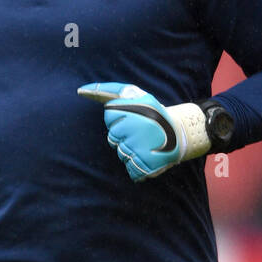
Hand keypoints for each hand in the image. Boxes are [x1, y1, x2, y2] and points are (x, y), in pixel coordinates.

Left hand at [77, 82, 210, 181]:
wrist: (181, 134)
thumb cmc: (153, 113)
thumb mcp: (135, 95)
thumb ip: (109, 91)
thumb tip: (80, 91)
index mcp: (133, 109)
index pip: (109, 117)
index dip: (120, 119)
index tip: (135, 118)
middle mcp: (136, 127)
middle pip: (113, 137)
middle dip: (124, 136)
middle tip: (142, 132)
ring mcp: (140, 148)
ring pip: (121, 154)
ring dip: (131, 151)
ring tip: (147, 144)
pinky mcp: (145, 166)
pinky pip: (131, 170)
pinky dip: (138, 166)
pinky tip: (149, 157)